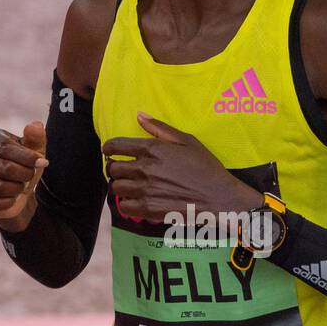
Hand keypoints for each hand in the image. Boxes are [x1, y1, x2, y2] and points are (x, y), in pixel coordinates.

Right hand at [0, 122, 47, 221]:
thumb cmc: (26, 166)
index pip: (6, 148)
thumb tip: (36, 125)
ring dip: (16, 190)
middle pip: (5, 168)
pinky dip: (6, 203)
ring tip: (19, 187)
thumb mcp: (36, 151)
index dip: (27, 158)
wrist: (18, 192)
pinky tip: (11, 199)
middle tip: (29, 177)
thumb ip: (37, 137)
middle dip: (24, 176)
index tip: (42, 163)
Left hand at [102, 112, 262, 223]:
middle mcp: (144, 169)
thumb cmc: (205, 167)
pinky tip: (136, 200)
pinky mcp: (148, 209)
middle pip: (113, 168)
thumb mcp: (187, 141)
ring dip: (121, 186)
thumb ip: (160, 128)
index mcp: (152, 149)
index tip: (109, 151)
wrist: (218, 197)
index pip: (115, 146)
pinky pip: (124, 207)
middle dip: (115, 167)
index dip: (108, 148)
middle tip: (123, 170)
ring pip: (117, 188)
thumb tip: (139, 115)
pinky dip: (127, 204)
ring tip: (131, 186)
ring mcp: (145, 190)